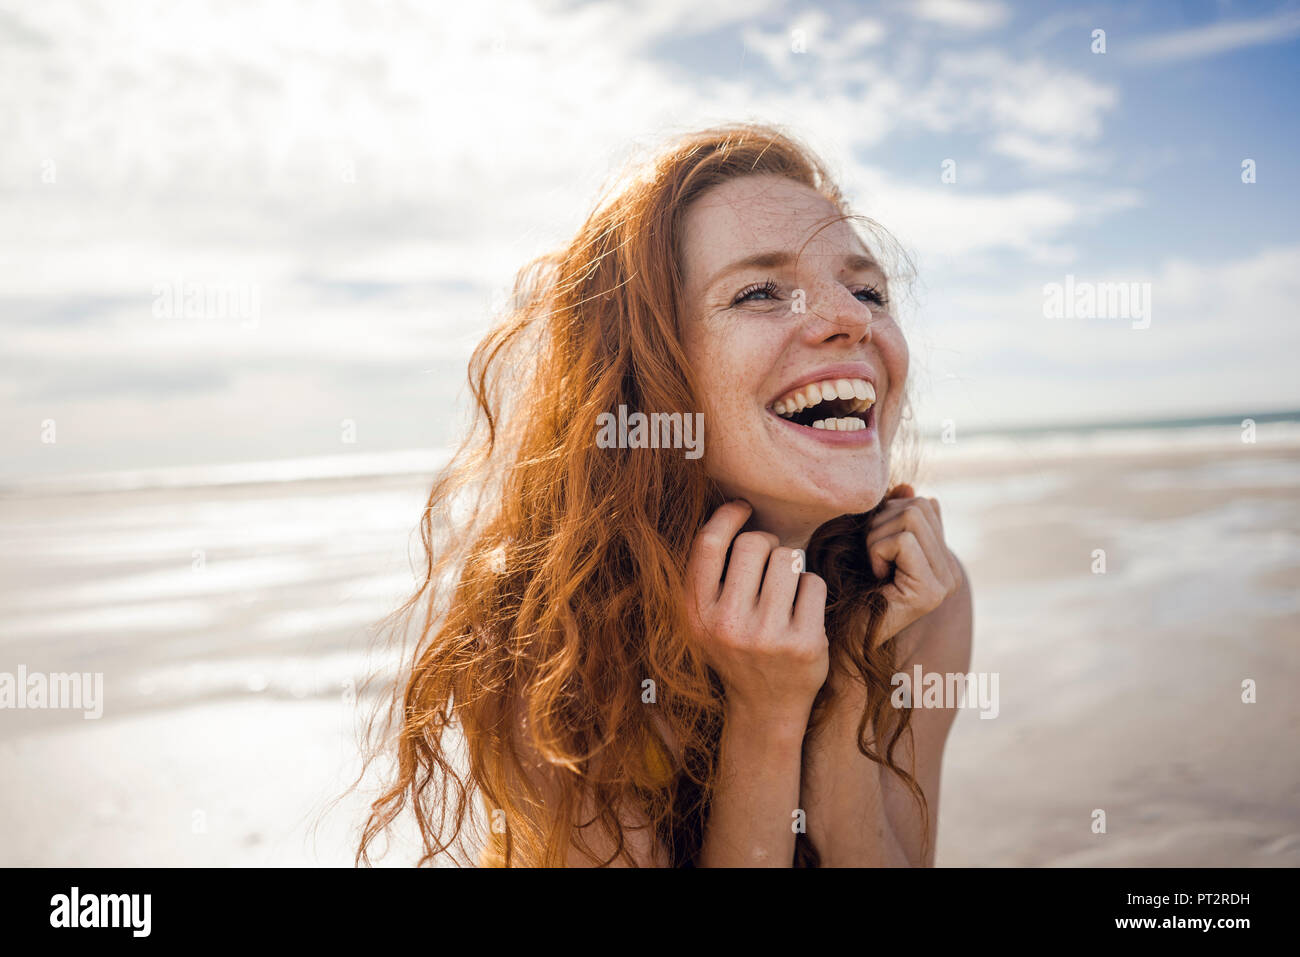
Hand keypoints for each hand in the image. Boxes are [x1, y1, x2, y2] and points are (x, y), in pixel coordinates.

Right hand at [684, 500, 828, 728]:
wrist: (765, 708)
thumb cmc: (737, 647)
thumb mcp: (706, 617)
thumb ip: (709, 573)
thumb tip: (733, 506)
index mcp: (696, 613)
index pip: (708, 544)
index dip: (727, 516)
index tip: (743, 508)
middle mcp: (727, 624)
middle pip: (754, 545)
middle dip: (767, 544)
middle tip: (769, 562)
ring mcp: (766, 636)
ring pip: (789, 558)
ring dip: (791, 567)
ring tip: (785, 591)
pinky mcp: (803, 644)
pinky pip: (813, 583)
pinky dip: (811, 589)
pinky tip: (802, 611)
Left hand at [866, 484, 962, 646]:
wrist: (842, 636)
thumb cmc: (851, 588)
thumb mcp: (873, 543)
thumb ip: (896, 518)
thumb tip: (908, 487)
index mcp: (943, 559)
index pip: (924, 504)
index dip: (888, 516)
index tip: (877, 550)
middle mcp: (951, 572)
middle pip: (918, 506)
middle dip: (881, 523)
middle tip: (872, 557)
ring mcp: (946, 583)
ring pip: (911, 518)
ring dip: (877, 537)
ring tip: (874, 566)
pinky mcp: (932, 591)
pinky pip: (903, 540)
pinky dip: (878, 551)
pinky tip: (876, 576)